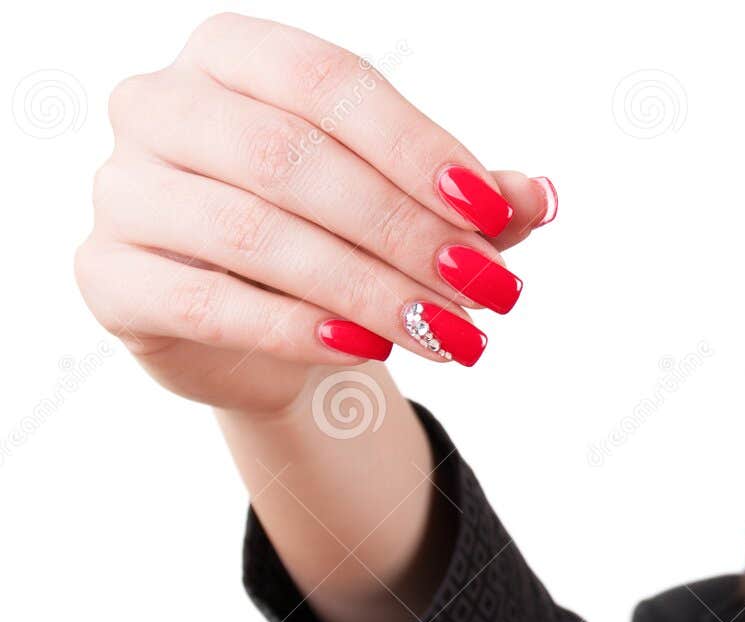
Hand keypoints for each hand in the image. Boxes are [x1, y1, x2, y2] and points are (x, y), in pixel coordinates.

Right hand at [74, 13, 554, 412]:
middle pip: (290, 157)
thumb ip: (472, 201)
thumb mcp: (413, 214)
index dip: (415, 147)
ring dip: (364, 288)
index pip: (330, 84)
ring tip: (444, 332)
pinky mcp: (108, 276)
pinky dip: (292, 328)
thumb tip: (541, 195)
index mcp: (235, 55)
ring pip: (251, 232)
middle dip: (401, 231)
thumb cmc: (339, 241)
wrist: (263, 335)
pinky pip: (202, 301)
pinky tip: (364, 349)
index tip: (490, 213)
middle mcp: (162, 104)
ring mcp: (124, 188)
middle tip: (482, 290)